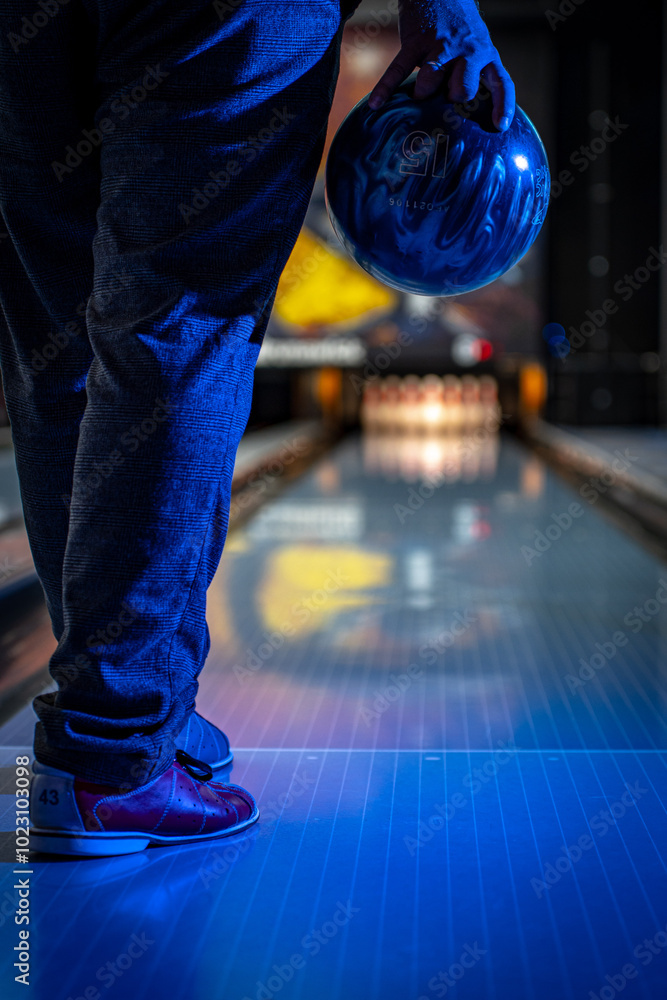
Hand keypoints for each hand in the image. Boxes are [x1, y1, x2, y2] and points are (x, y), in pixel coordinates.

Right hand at [368, 0, 514, 131]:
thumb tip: (459, 111)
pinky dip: (386, 88)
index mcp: (485, 53)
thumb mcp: (475, 45)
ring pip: (432, 82)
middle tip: (443, 95)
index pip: (501, 82)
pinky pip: (399, 70)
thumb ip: (473, 72)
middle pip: (463, 91)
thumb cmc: (456, 25)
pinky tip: (376, 103)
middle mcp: (468, 50)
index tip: (500, 127)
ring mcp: (442, 45)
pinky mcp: (416, 41)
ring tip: (420, 91)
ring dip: (423, 92)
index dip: (502, 105)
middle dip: (451, 99)